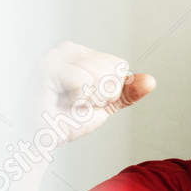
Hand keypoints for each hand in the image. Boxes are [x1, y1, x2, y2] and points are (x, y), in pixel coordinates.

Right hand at [39, 41, 154, 143]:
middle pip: (113, 68)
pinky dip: (77, 100)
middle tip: (76, 103)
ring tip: (68, 103)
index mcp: (80, 53)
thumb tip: (150, 81)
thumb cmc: (65, 120)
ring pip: (100, 75)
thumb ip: (126, 92)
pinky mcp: (45, 68)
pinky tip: (60, 103)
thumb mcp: (104, 105)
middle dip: (101, 94)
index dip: (110, 89)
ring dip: (88, 99)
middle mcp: (66, 50)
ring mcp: (54, 57)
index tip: (87, 99)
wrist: (40, 140)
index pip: (119, 65)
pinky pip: (82, 82)